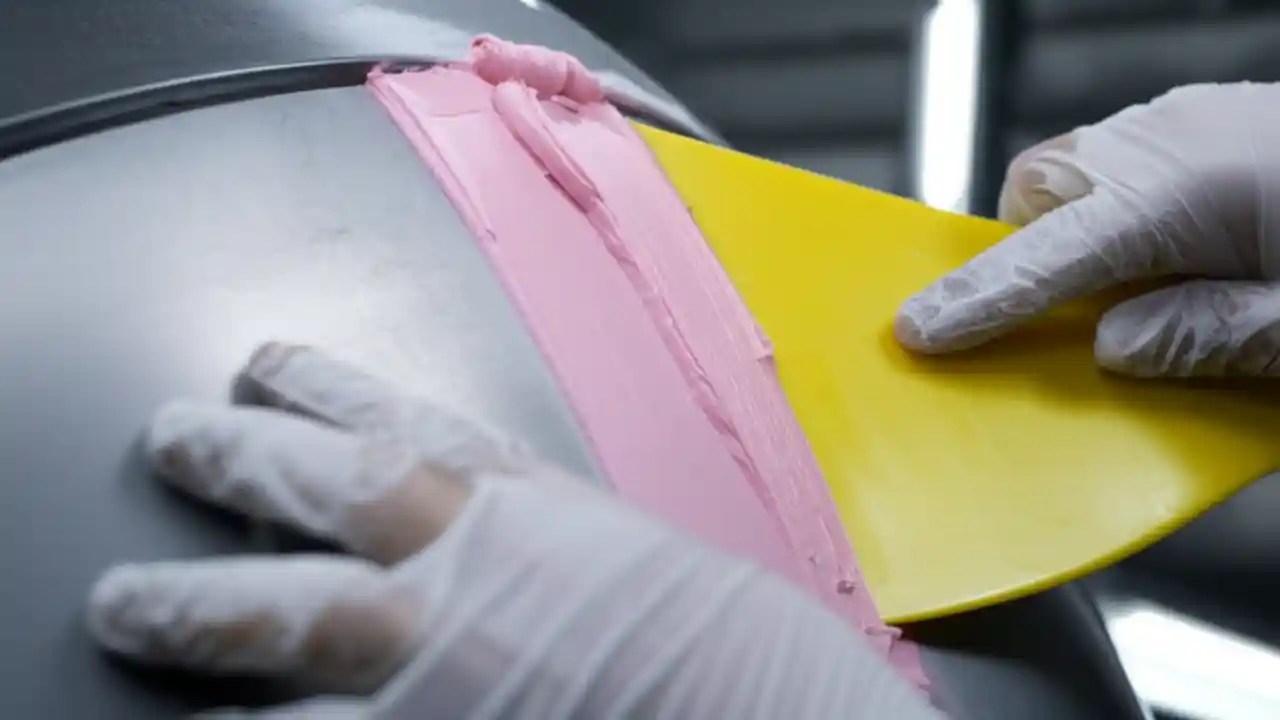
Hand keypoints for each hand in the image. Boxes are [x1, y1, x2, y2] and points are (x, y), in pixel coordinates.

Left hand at [87, 344, 938, 717]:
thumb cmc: (742, 658)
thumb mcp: (646, 569)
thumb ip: (561, 553)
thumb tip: (516, 559)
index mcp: (538, 512)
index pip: (412, 425)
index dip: (328, 389)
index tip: (272, 366)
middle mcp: (477, 570)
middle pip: (330, 491)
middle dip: (242, 457)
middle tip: (173, 436)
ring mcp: (443, 660)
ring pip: (291, 618)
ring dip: (200, 608)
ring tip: (127, 603)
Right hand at [896, 82, 1279, 375]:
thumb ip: (1209, 336)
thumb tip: (1110, 350)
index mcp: (1182, 193)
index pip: (1044, 255)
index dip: (974, 298)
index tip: (917, 330)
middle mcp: (1168, 140)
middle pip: (1037, 186)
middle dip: (1027, 247)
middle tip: (1065, 311)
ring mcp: (1189, 118)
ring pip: (1079, 166)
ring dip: (1079, 225)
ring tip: (1141, 281)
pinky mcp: (1213, 116)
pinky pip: (1125, 158)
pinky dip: (1121, 205)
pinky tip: (1184, 243)